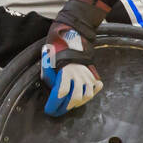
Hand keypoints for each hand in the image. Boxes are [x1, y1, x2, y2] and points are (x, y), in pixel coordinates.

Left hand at [40, 0, 110, 116]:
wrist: (73, 32)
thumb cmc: (56, 45)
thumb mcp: (47, 60)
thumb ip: (49, 76)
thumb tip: (51, 89)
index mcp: (65, 71)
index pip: (60, 94)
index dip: (54, 105)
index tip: (49, 110)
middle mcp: (78, 74)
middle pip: (75, 99)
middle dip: (64, 108)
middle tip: (57, 110)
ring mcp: (87, 73)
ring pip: (86, 96)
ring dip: (76, 103)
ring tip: (68, 104)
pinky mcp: (93, 72)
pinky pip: (95, 88)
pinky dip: (90, 94)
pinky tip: (82, 96)